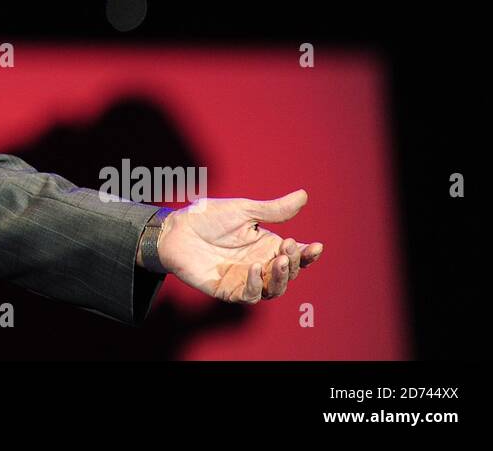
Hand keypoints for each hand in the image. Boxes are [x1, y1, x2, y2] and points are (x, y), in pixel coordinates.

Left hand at [155, 189, 323, 302]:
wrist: (176, 228)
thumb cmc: (208, 217)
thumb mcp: (243, 210)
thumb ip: (273, 210)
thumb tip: (304, 196)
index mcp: (267, 246)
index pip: (295, 256)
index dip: (308, 255)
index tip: (316, 246)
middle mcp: (260, 265)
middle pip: (287, 274)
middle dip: (294, 262)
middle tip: (289, 246)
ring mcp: (245, 280)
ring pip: (273, 289)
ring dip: (280, 277)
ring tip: (279, 260)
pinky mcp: (228, 290)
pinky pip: (248, 295)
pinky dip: (255, 285)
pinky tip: (255, 268)